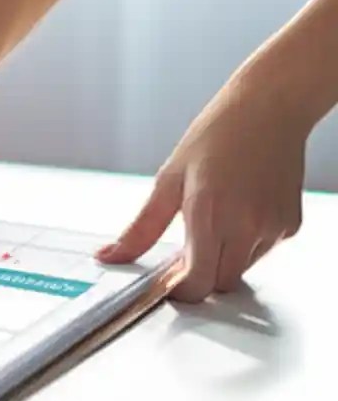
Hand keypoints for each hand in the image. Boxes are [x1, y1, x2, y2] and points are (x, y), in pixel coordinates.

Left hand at [96, 79, 306, 301]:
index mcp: (209, 213)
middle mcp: (246, 225)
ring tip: (214, 217)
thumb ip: (141, 228)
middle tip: (185, 245)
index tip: (167, 284)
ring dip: (222, 259)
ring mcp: (273, 227)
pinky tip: (238, 210)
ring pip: (240, 269)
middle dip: (199, 275)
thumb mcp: (168, 180)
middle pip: (219, 284)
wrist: (268, 108)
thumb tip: (110, 256)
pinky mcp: (290, 225)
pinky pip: (261, 251)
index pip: (198, 283)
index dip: (180, 292)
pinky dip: (245, 244)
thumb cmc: (217, 135)